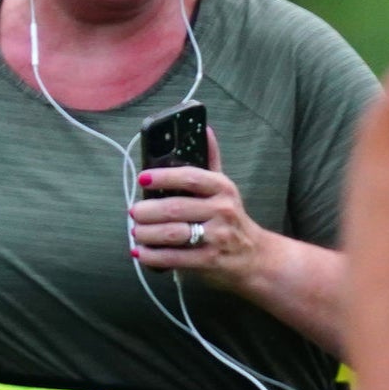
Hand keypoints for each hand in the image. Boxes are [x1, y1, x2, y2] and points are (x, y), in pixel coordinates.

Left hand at [130, 135, 266, 293]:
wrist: (254, 256)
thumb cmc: (232, 219)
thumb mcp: (225, 189)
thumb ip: (211, 161)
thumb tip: (205, 129)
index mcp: (222, 188)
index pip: (191, 177)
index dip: (164, 176)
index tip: (143, 178)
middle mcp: (221, 210)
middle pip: (176, 208)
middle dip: (148, 211)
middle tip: (134, 212)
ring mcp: (216, 237)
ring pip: (173, 233)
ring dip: (148, 233)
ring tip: (136, 232)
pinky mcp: (209, 260)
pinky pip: (175, 258)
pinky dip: (154, 256)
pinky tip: (141, 253)